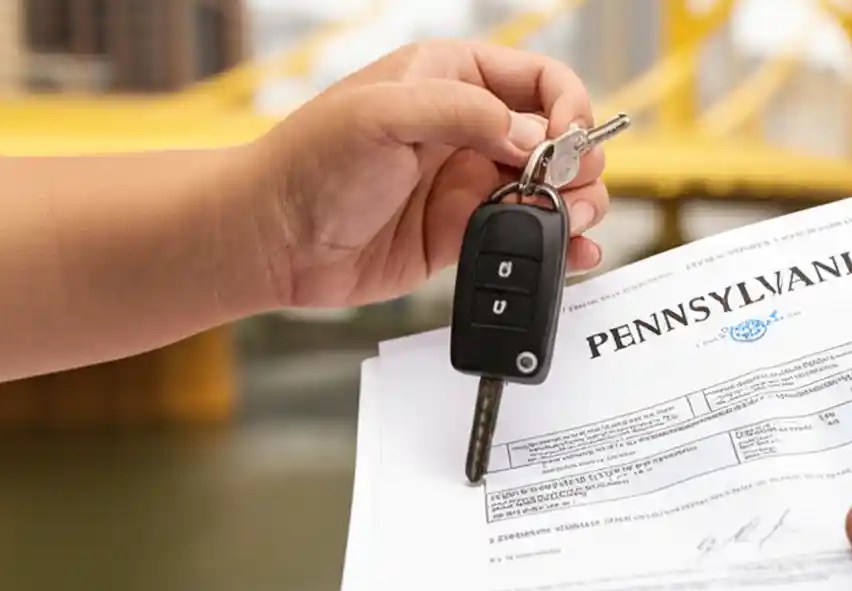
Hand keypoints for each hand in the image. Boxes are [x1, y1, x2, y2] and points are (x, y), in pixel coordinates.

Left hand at [239, 39, 609, 307]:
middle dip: (578, 162)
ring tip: (574, 222)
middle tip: (566, 189)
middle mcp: (467, 126)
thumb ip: (463, 114)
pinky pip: (525, 233)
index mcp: (450, 76)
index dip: (567, 108)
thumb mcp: (381, 116)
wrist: (272, 240)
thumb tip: (532, 139)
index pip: (539, 79)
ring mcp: (467, 182)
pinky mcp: (461, 232)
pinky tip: (572, 252)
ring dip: (576, 204)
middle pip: (557, 137)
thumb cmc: (306, 165)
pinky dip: (557, 243)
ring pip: (550, 188)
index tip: (565, 144)